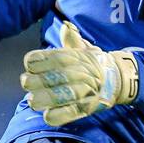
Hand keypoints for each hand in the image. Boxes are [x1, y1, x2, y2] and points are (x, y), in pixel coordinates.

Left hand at [21, 21, 138, 126]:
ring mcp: (85, 91)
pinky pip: (73, 112)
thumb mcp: (84, 49)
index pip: (56, 57)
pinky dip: (60, 116)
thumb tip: (65, 26)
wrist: (117, 78)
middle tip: (26, 82)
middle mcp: (80, 74)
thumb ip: (72, 39)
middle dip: (39, 80)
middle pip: (58, 76)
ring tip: (32, 100)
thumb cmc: (93, 63)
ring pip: (64, 95)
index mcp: (76, 58)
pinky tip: (47, 116)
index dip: (40, 60)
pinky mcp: (88, 107)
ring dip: (46, 98)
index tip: (29, 63)